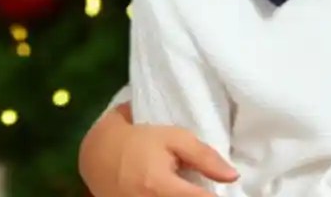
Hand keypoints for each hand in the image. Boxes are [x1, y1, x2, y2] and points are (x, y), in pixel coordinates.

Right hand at [79, 107, 236, 196]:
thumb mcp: (173, 138)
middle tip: (209, 187)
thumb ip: (204, 156)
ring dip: (188, 196)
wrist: (97, 155)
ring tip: (194, 187)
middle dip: (203, 196)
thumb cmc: (139, 142)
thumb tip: (233, 176)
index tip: (230, 192)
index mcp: (161, 188)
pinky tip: (178, 190)